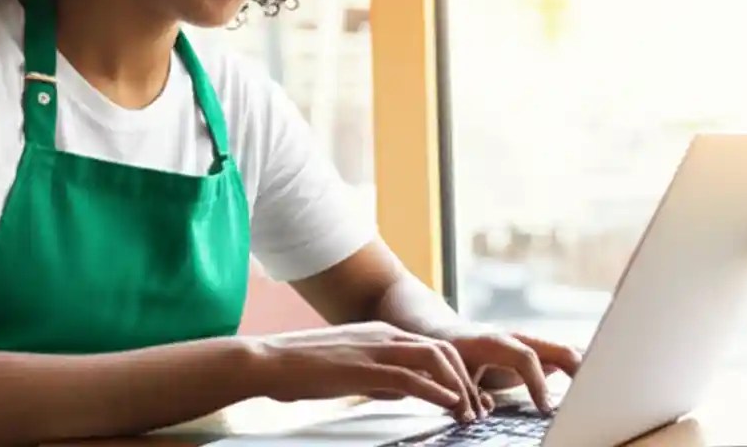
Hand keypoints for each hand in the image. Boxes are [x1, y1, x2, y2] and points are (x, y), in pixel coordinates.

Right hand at [246, 322, 486, 421]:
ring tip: (468, 413)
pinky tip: (449, 406)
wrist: (269, 360)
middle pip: (444, 349)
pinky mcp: (365, 368)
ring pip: (435, 359)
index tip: (469, 397)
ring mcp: (376, 348)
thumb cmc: (302, 369)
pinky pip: (411, 378)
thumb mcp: (350, 369)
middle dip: (467, 379)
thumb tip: (402, 393)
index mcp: (382, 333)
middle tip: (477, 408)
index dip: (458, 371)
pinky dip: (436, 391)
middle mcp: (385, 335)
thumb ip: (379, 378)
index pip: (434, 346)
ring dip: (458, 387)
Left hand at [435, 323, 582, 414]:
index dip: (538, 383)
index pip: (526, 358)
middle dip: (577, 371)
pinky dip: (580, 371)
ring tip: (599, 393)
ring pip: (566, 352)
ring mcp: (531, 343)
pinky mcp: (538, 351)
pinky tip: (593, 386)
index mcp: (497, 342)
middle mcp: (519, 338)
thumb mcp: (453, 373)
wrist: (450, 335)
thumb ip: (466, 393)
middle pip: (557, 348)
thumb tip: (476, 415)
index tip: (545, 409)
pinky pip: (564, 358)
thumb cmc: (451, 356)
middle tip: (590, 397)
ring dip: (584, 370)